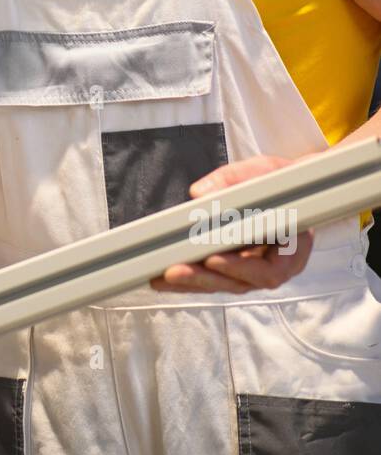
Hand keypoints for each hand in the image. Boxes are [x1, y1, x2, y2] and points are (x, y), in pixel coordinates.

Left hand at [149, 152, 317, 294]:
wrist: (285, 188)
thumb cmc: (278, 182)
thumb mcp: (263, 170)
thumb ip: (234, 179)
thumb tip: (200, 192)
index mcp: (293, 248)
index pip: (271, 270)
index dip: (241, 268)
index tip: (213, 258)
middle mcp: (275, 266)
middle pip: (241, 283)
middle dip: (205, 278)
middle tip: (175, 272)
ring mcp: (253, 270)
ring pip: (223, 284)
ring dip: (191, 282)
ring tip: (161, 277)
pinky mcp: (234, 267)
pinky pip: (213, 277)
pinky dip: (189, 278)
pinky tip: (163, 276)